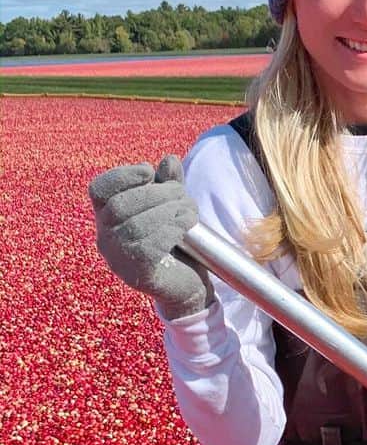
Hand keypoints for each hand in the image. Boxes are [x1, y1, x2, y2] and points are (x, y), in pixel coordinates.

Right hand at [88, 155, 213, 319]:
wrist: (187, 285)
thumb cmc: (176, 242)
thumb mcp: (174, 206)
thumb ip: (170, 183)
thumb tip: (169, 159)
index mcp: (108, 216)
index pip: (99, 189)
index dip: (122, 176)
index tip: (149, 171)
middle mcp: (106, 237)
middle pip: (121, 205)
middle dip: (156, 194)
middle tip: (182, 195)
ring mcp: (118, 257)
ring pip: (136, 226)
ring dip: (168, 211)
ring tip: (189, 211)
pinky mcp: (136, 274)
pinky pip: (147, 248)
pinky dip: (170, 231)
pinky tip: (185, 226)